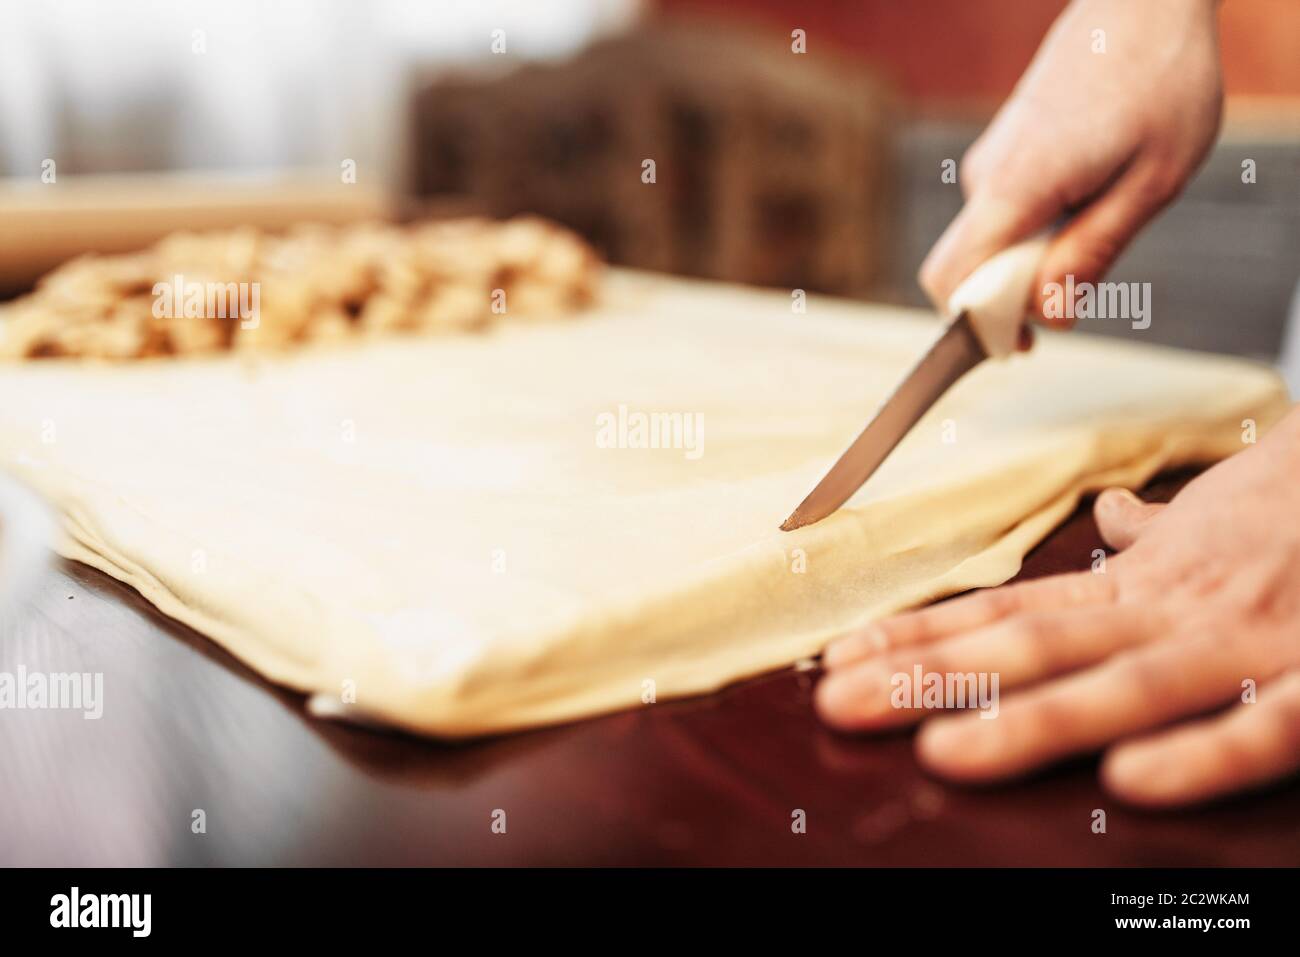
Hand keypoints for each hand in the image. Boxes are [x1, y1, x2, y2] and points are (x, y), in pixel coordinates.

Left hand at [816, 406, 1299, 807]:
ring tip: (940, 752)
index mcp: (1141, 583)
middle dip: (928, 681)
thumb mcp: (1220, 514)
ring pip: (1121, 685)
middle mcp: (1170, 610)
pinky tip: (1131, 782)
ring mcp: (1240, 644)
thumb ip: (1158, 535)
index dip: (921, 638)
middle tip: (839, 707)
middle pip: (1031, 648)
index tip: (840, 659)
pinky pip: (1265, 730)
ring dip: (1027, 719)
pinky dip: (1203, 754)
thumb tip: (1111, 523)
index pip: (1009, 611)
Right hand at [919, 0, 1223, 325]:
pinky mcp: (1003, 151)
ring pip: (988, 244)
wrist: (1143, 2)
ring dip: (1028, 262)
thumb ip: (1094, 253)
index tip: (1022, 348)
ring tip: (1098, 226)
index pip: (954, 282)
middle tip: (1060, 312)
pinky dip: (1032, 233)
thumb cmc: (1160, 82)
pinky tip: (1087, 202)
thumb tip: (1050, 316)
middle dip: (1001, 304)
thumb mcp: (1152, 183)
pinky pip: (1002, 215)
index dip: (976, 328)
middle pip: (959, 271)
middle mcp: (986, 177)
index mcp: (1015, 189)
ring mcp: (990, 161)